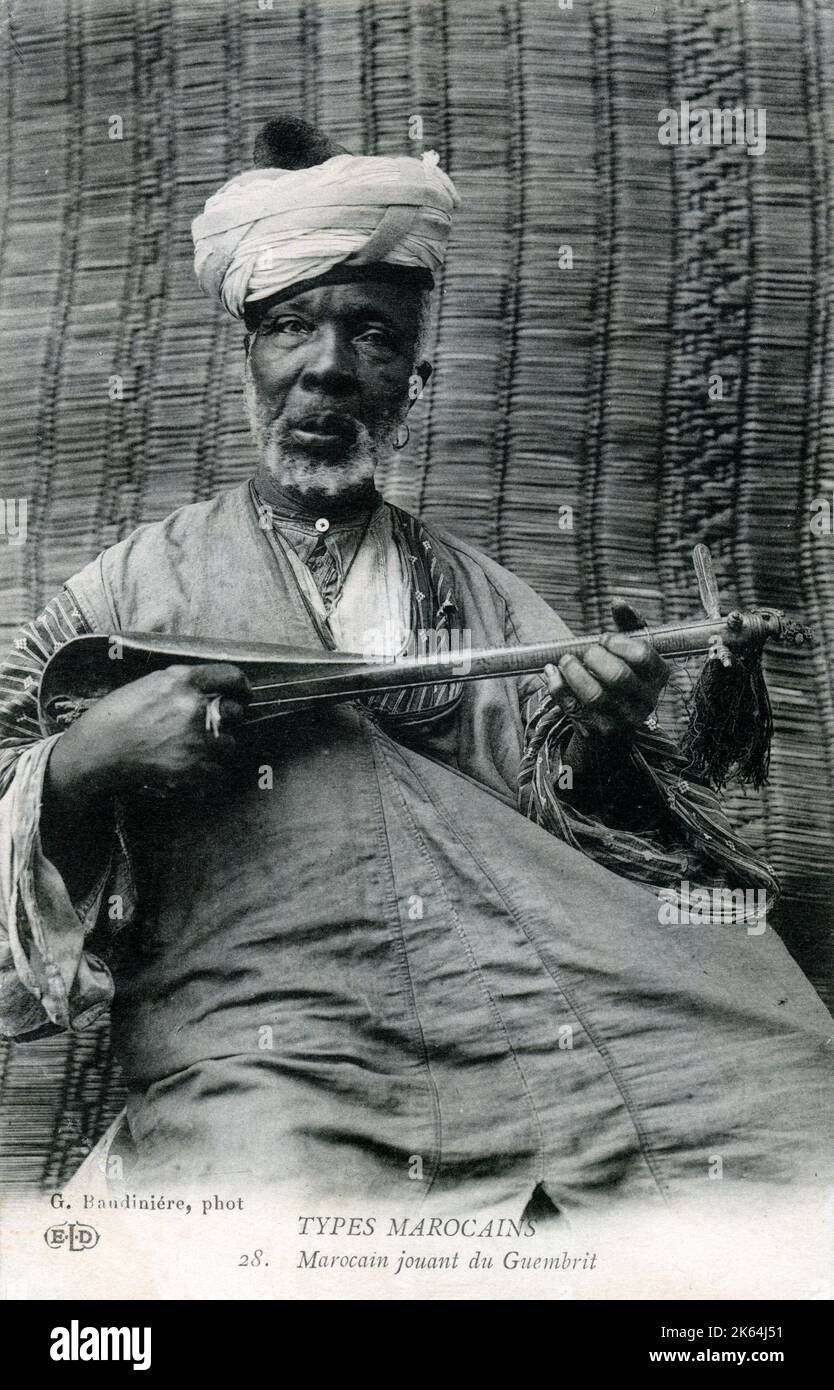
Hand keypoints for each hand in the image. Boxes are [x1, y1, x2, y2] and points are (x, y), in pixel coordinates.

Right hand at [46, 662, 251, 798]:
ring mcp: (196, 740)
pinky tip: (190, 768)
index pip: (232, 677)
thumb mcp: (148, 684)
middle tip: (212, 726)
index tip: (243, 694)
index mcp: (183, 681)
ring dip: (218, 748)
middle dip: (228, 720)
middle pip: (236, 712)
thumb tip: (211, 685)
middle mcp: (194, 707)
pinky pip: (219, 772)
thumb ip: (182, 683)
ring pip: (230, 744)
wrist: (96, 753)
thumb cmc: (115, 717)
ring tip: (194, 749)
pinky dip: (209, 773)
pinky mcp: (194, 769)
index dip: (241, 687)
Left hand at [544, 599, 667, 738]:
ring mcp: (621, 720)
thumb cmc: (623, 671)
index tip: (603, 638)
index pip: (643, 656)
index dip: (619, 643)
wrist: (615, 719)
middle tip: (586, 652)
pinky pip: (573, 708)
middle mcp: (644, 701)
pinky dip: (557, 686)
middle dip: (595, 658)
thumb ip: (628, 623)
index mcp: (658, 676)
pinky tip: (552, 671)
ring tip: (565, 660)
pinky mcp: (596, 730)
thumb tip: (617, 603)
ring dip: (574, 672)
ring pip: (595, 696)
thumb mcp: (631, 648)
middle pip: (618, 677)